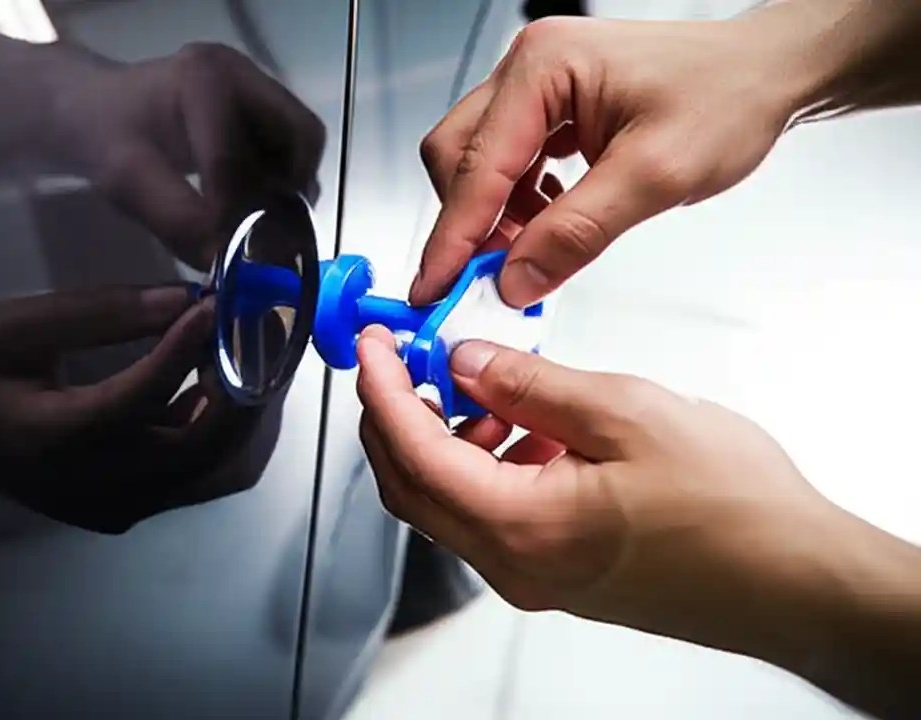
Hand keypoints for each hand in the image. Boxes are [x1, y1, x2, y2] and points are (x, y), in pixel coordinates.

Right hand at [0, 285, 260, 532]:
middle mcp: (97, 486)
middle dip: (242, 386)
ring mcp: (118, 508)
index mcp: (56, 437)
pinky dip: (218, 431)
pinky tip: (211, 381)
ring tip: (240, 354)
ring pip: (214, 471)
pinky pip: (196, 477)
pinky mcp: (128, 512)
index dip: (186, 351)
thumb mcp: (12, 328)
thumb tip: (182, 298)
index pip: (139, 399)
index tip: (217, 303)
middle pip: (201, 447)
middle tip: (253, 331)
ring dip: (240, 412)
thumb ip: (96, 313)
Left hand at [42, 42, 326, 269]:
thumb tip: (224, 264)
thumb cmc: (104, 137)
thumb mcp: (126, 181)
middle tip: (261, 243)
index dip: (237, 213)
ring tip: (257, 231)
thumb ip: (177, 221)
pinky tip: (253, 214)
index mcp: (207, 78)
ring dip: (288, 194)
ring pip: (302, 150)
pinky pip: (290, 155)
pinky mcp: (263, 111)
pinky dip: (280, 188)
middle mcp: (244, 74)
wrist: (95, 110)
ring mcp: (258, 89)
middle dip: (284, 197)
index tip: (227, 256)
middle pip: (299, 141)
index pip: (235, 158)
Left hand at [354, 325, 920, 679]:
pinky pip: (491, 516)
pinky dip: (486, 465)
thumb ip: (529, 384)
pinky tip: (527, 428)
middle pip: (412, 485)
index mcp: (520, 526)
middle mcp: (513, 565)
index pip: (412, 451)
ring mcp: (532, 576)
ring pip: (449, 501)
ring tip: (485, 386)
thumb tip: (465, 361)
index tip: (372, 343)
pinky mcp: (556, 574)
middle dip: (396, 414)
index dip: (382, 389)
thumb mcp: (625, 412)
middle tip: (405, 356)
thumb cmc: (734, 511)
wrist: (797, 580)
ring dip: (445, 438)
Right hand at [411, 13, 809, 307]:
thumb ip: (576, 232)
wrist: (767, 74)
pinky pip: (506, 161)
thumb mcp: (655, 176)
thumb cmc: (728, 98)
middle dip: (467, 224)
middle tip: (486, 279)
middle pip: (456, 158)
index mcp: (545, 68)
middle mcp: (529, 68)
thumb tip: (514, 279)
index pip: (475, 166)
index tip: (434, 288)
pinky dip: (515, 202)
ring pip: (475, 163)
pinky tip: (548, 222)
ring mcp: (536, 84)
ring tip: (533, 252)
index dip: (452, 236)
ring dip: (493, 216)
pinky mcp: (549, 104)